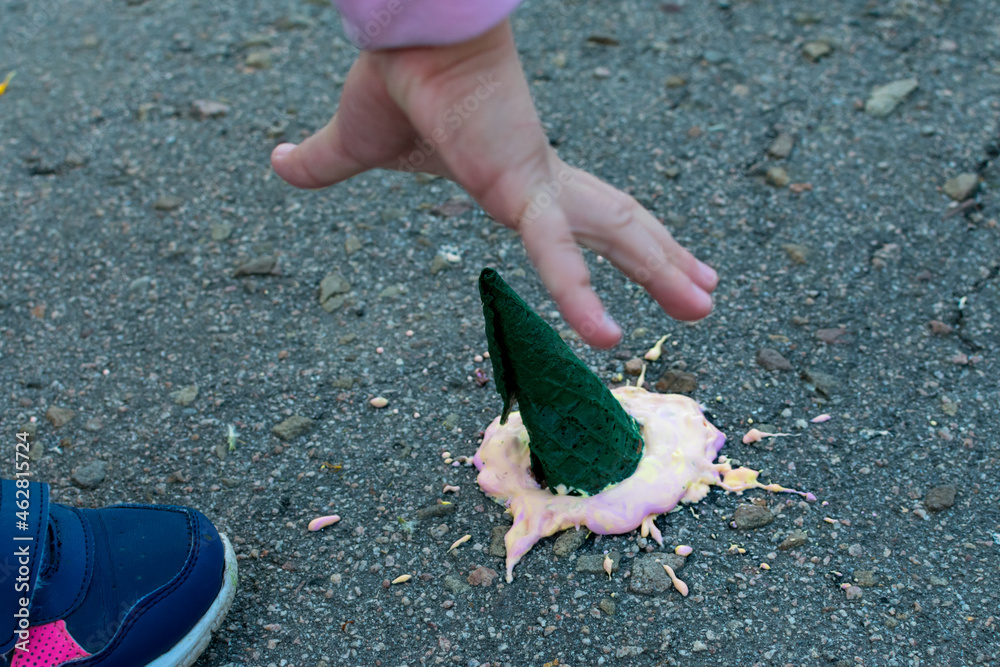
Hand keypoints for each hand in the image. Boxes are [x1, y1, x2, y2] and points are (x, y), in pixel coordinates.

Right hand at [271, 20, 717, 347]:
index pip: (585, 215)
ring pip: (617, 234)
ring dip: (663, 270)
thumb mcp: (355, 145)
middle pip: (620, 226)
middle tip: (704, 295)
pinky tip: (606, 337)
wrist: (407, 32)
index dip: (622, 239)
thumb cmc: (394, 80)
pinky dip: (580, 293)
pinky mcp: (521, 186)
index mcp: (519, 175)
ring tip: (706, 305)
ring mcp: (539, 185)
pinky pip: (555, 250)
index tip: (657, 258)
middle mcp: (543, 181)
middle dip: (664, 261)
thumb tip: (274, 164)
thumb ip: (323, 164)